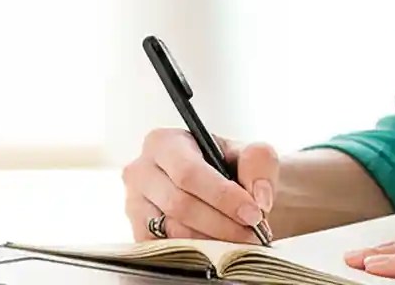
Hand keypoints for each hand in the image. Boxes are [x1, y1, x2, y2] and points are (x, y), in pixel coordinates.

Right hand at [122, 128, 277, 243]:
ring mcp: (135, 204)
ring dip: (213, 240)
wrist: (226, 189)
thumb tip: (258, 198)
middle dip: (222, 223)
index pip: (188, 172)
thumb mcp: (253, 154)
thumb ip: (259, 163)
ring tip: (242, 240)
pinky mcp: (139, 232)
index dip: (222, 196)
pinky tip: (218, 248)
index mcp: (164, 142)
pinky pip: (164, 249)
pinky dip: (196, 252)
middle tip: (252, 232)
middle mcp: (142, 171)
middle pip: (180, 204)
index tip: (253, 214)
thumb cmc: (233, 167)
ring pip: (173, 231)